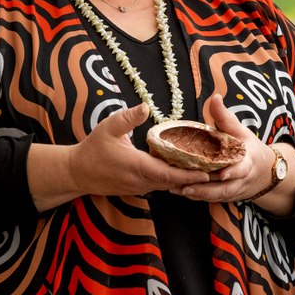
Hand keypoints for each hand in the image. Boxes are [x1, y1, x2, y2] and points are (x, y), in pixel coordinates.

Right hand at [39, 104, 208, 208]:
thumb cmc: (92, 148)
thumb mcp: (108, 127)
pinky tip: (187, 169)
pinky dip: (175, 179)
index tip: (209, 171)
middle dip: (195, 176)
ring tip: (209, 168)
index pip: (168, 174)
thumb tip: (145, 105)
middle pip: (174, 182)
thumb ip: (128, 118)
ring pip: (168, 184)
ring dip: (186, 178)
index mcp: (136, 166)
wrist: (76, 173)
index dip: (190, 174)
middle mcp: (141, 181)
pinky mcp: (138, 189)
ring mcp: (140, 187)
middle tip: (218, 169)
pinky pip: (160, 185)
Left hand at [177, 94, 279, 203]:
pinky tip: (179, 191)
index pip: (241, 168)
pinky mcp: (226, 197)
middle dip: (206, 189)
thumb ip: (226, 118)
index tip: (221, 174)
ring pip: (216, 196)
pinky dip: (196, 196)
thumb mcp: (241, 131)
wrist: (263, 172)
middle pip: (225, 188)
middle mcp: (241, 179)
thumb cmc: (249, 148)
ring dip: (197, 194)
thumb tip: (215, 97)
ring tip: (177, 189)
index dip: (233, 172)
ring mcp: (234, 191)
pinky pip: (211, 199)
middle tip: (186, 186)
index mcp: (248, 161)